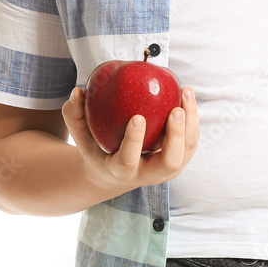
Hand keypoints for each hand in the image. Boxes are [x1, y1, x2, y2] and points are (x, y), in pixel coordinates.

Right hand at [61, 85, 199, 194]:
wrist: (114, 175)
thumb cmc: (97, 149)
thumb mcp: (81, 137)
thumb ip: (74, 115)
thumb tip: (78, 91)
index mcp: (122, 171)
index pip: (128, 160)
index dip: (134, 141)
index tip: (137, 117)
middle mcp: (148, 175)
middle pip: (169, 162)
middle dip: (176, 136)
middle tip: (175, 110)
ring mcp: (166, 170)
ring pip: (186, 150)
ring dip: (190, 122)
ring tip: (186, 92)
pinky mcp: (179, 160)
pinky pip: (191, 140)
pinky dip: (193, 119)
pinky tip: (187, 95)